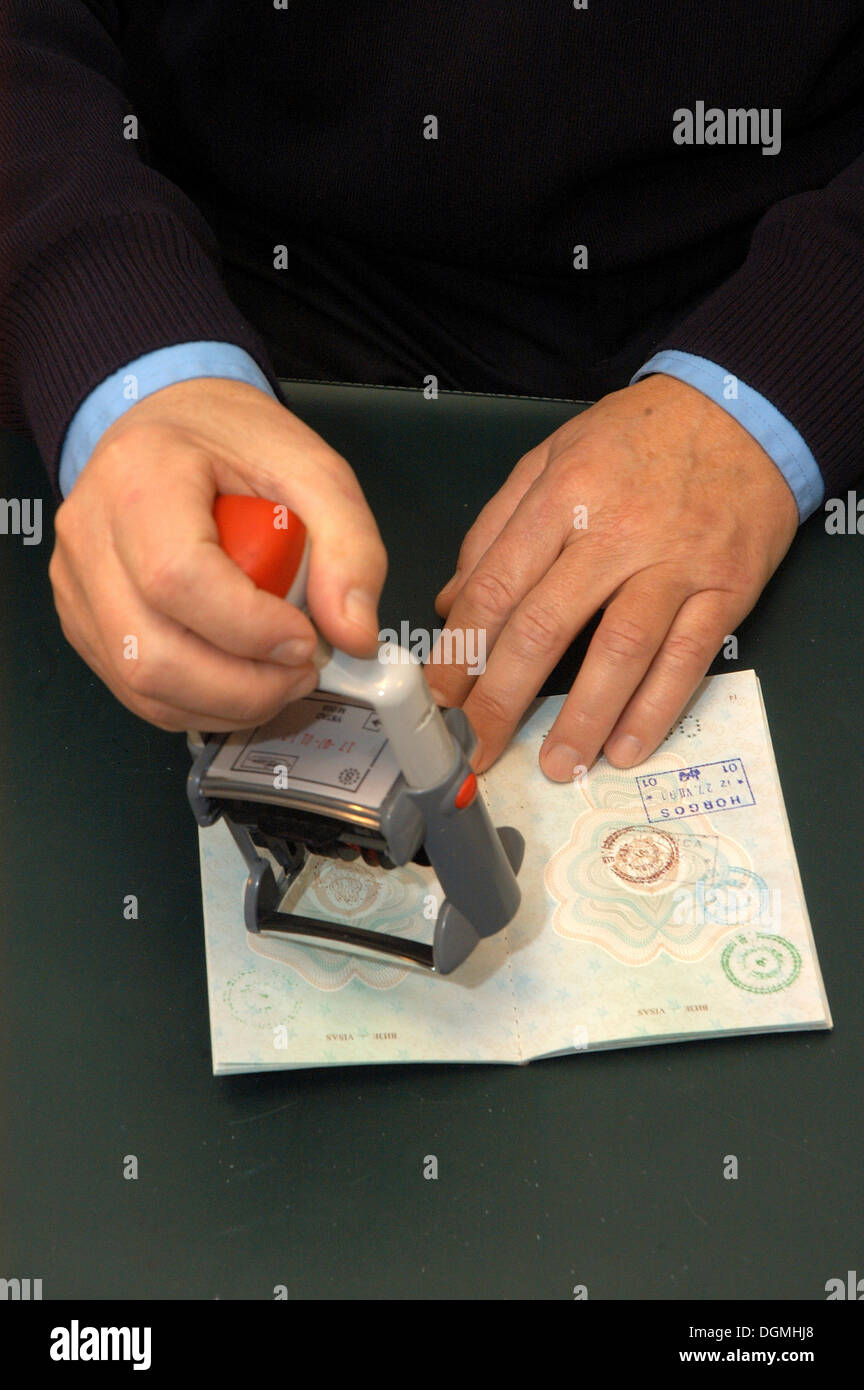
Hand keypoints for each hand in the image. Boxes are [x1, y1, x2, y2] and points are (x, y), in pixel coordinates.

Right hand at [49, 378, 385, 729]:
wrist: (168, 425)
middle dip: (244, 686)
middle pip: (152, 653)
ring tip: (279, 678)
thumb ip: (349, 548)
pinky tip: (242, 682)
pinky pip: (135, 691)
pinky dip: (199, 703)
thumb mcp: (313, 471)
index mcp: (142, 478)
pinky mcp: (84, 622)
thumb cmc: (230, 442)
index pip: (179, 578)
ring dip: (225, 704)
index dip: (250, 628)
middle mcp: (92, 535)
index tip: (306, 638)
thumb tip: (354, 635)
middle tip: (301, 671)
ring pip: (141, 685)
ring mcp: (78, 586)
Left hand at [428, 374, 797, 778]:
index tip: (439, 697)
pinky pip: (687, 659)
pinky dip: (655, 709)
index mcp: (561, 496)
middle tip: (477, 747)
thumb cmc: (639, 437)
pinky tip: (625, 748)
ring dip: (582, 718)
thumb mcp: (554, 457)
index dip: (461, 650)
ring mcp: (675, 563)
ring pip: (619, 651)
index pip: (496, 586)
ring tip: (554, 766)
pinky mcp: (726, 588)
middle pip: (546, 627)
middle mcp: (615, 532)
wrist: (743, 410)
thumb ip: (497, 528)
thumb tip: (452, 602)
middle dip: (502, 697)